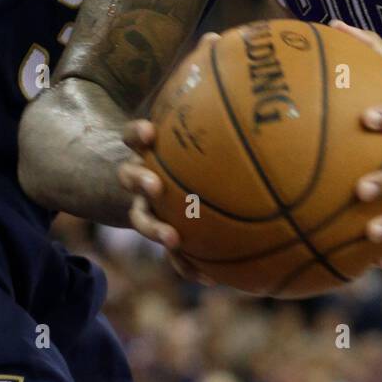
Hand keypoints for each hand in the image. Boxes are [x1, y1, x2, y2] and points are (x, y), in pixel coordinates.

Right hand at [119, 118, 215, 286]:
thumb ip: (216, 123)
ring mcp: (146, 207)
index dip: (136, 133)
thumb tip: (253, 103)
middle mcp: (142, 177)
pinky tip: (210, 278)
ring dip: (154, 229)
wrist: (167, 188)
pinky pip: (170, 253)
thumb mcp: (196, 138)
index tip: (148, 132)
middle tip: (155, 186)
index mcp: (148, 151)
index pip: (133, 136)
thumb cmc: (191, 157)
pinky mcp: (162, 233)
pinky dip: (186, 265)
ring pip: (140, 219)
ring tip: (173, 239)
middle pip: (128, 176)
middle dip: (139, 180)